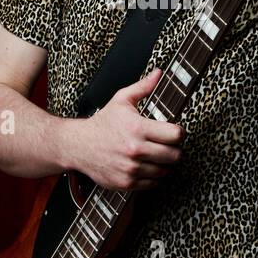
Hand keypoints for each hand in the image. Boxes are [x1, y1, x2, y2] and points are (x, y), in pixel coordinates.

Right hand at [72, 68, 183, 190]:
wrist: (78, 145)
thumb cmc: (103, 122)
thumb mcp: (121, 100)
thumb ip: (143, 87)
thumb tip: (159, 73)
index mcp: (137, 128)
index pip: (176, 135)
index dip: (179, 133)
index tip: (175, 132)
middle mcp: (135, 150)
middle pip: (175, 156)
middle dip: (175, 150)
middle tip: (168, 145)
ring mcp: (131, 168)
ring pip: (165, 171)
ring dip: (164, 164)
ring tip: (156, 155)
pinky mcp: (127, 183)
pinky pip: (153, 183)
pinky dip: (153, 176)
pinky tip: (146, 165)